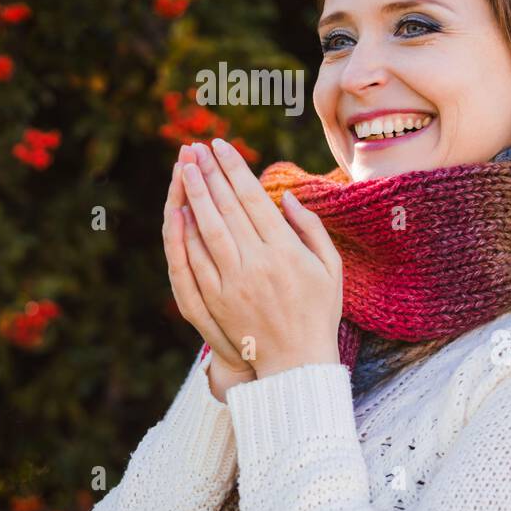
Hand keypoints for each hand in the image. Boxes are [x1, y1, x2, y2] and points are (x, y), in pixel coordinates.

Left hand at [176, 138, 342, 378]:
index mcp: (286, 250)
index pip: (253, 198)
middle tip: (195, 148)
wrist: (297, 365)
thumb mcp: (330, 267)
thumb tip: (286, 197)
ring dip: (193, 196)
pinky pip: (196, 261)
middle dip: (209, 173)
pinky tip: (180, 212)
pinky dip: (185, 234)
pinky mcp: (217, 301)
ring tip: (184, 168)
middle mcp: (258, 262)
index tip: (221, 146)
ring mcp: (234, 283)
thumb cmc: (318, 312)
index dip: (234, 168)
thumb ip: (311, 228)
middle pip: (226, 207)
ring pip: (207, 230)